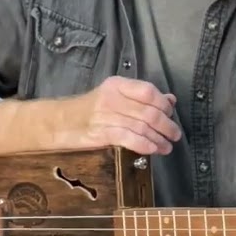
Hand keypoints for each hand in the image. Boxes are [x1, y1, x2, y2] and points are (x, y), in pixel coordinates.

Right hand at [66, 76, 181, 155]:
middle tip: (174, 135)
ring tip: (167, 147)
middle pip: (148, 111)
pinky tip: (152, 150)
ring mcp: (106, 116)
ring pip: (142, 127)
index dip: (163, 104)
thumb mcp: (115, 97)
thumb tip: (170, 100)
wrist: (60, 123)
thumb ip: (142, 98)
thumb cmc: (91, 111)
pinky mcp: (101, 133)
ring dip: (159, 139)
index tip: (170, 115)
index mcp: (117, 85)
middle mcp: (112, 98)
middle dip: (166, 125)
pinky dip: (144, 145)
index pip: (148, 91)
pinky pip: (129, 138)